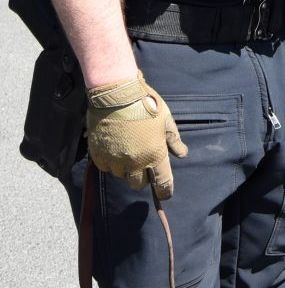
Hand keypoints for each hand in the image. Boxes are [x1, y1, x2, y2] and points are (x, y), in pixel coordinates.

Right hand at [86, 72, 187, 198]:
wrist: (117, 94)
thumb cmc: (146, 104)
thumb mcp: (166, 120)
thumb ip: (174, 140)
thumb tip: (182, 154)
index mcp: (155, 154)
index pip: (162, 182)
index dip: (165, 191)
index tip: (165, 194)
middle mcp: (135, 162)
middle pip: (139, 184)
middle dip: (143, 178)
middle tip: (144, 165)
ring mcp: (116, 160)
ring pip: (121, 175)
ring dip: (126, 169)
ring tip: (128, 152)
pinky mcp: (99, 154)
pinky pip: (106, 167)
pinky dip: (110, 162)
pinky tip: (114, 149)